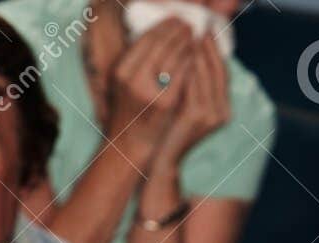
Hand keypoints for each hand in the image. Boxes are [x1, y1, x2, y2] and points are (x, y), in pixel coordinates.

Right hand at [105, 19, 195, 162]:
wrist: (129, 147)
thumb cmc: (127, 113)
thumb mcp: (123, 83)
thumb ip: (136, 61)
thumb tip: (159, 35)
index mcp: (121, 70)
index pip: (146, 39)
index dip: (163, 26)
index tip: (175, 19)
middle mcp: (133, 79)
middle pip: (160, 44)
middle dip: (178, 32)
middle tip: (189, 25)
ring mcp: (150, 92)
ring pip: (173, 57)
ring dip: (187, 44)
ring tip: (196, 37)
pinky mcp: (167, 103)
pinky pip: (182, 75)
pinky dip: (191, 62)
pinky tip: (196, 57)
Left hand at [147, 34, 229, 170]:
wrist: (161, 161)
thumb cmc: (169, 133)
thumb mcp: (186, 107)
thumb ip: (193, 87)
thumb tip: (192, 56)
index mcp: (222, 110)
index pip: (222, 71)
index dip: (215, 49)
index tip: (205, 31)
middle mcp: (221, 112)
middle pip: (218, 68)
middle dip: (207, 45)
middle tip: (197, 26)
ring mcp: (211, 115)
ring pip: (207, 72)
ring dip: (198, 50)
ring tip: (188, 34)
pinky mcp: (196, 116)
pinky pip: (194, 81)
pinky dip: (188, 64)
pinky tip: (180, 52)